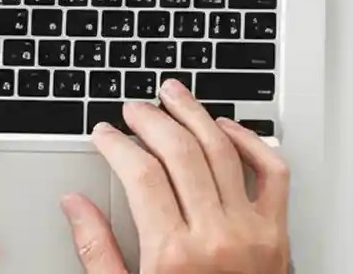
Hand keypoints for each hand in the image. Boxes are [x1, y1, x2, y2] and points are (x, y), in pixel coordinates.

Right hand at [62, 79, 290, 272]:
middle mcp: (216, 238)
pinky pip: (272, 173)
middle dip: (151, 120)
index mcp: (172, 256)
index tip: (105, 134)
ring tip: (175, 96)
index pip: (139, 173)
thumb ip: (96, 250)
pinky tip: (227, 129)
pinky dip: (251, 142)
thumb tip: (74, 204)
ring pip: (223, 150)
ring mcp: (253, 233)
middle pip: (180, 152)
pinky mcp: (278, 236)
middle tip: (134, 108)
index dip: (117, 144)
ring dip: (196, 115)